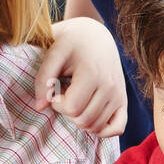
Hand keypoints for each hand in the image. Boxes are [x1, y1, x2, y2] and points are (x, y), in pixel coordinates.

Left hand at [36, 18, 126, 135]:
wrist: (95, 34)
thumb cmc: (70, 41)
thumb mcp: (53, 52)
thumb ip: (43, 79)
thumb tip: (40, 107)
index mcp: (93, 73)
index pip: (72, 108)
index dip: (56, 103)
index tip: (55, 89)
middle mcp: (110, 86)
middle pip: (83, 120)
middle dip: (67, 111)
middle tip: (65, 93)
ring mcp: (119, 94)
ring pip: (96, 127)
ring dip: (80, 118)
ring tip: (76, 98)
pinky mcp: (123, 100)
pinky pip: (117, 129)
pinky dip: (101, 129)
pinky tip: (89, 114)